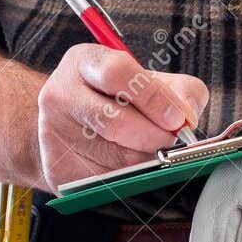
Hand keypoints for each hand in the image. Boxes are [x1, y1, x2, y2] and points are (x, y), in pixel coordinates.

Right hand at [38, 43, 207, 190]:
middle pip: (115, 121)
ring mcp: (53, 132)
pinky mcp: (57, 167)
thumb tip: (187, 115)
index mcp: (85, 62)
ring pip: (114, 157)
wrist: (68, 126)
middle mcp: (61, 93)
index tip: (177, 118)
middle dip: (153, 135)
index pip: (117, 72)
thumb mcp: (150, 81)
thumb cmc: (115, 99)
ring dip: (143, 158)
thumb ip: (180, 89)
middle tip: (169, 140)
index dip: (153, 97)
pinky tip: (126, 164)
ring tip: (147, 149)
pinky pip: (105, 180)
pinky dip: (127, 177)